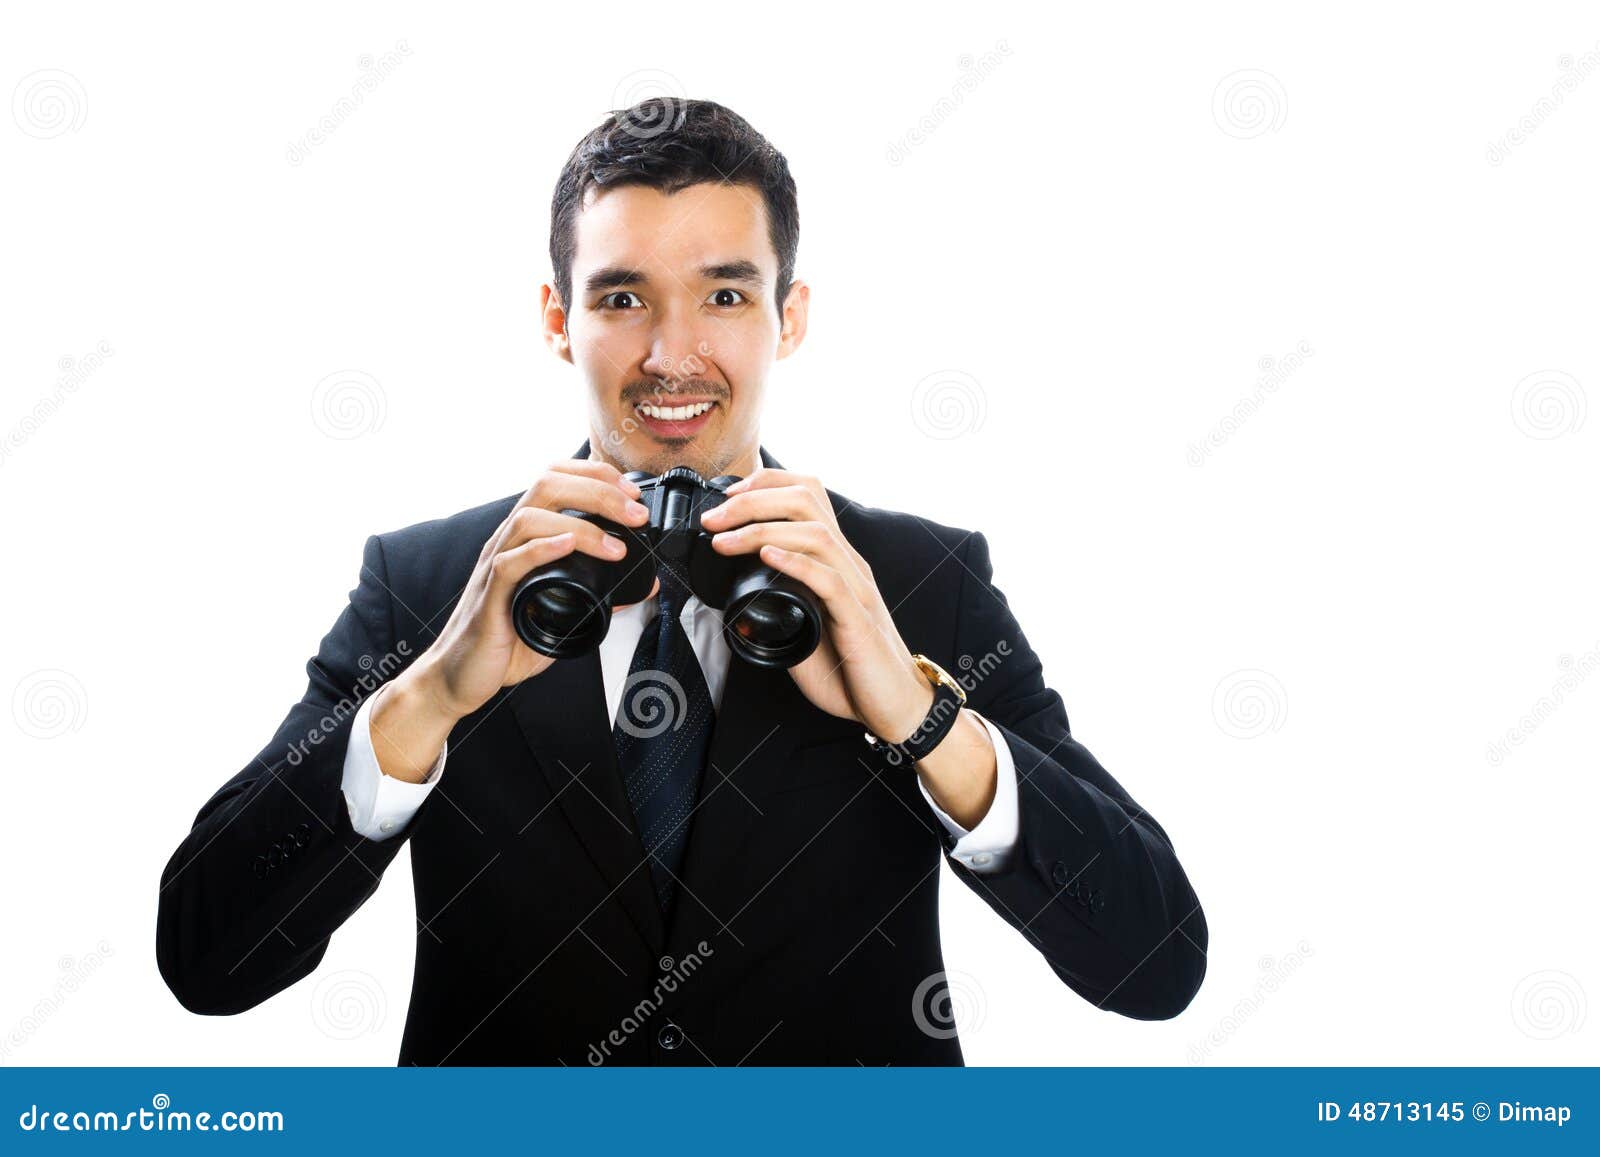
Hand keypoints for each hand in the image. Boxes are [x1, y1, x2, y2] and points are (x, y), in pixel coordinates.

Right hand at [403, 459, 656, 724]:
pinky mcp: (489, 597)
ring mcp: (496, 566)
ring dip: (581, 525)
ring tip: (616, 545)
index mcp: (526, 537)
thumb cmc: (504, 641)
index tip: (631, 492)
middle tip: (635, 514)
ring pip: (529, 518)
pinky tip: (567, 547)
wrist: (459, 677)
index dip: (595, 476)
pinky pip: (510, 562)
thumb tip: (638, 588)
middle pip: (547, 486)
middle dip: (598, 491)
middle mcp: (509, 543)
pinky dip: (541, 550)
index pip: (556, 480)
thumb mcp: (562, 613)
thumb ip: (598, 597)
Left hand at [700, 468, 932, 741]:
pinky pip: (830, 580)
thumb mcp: (805, 625)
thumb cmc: (852, 668)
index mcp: (836, 559)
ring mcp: (856, 588)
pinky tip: (767, 558)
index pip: (807, 494)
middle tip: (713, 519)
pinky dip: (795, 563)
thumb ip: (779, 603)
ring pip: (815, 533)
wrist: (894, 705)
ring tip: (724, 539)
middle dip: (752, 500)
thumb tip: (735, 595)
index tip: (726, 499)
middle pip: (807, 500)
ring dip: (761, 529)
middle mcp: (848, 564)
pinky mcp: (857, 619)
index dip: (765, 485)